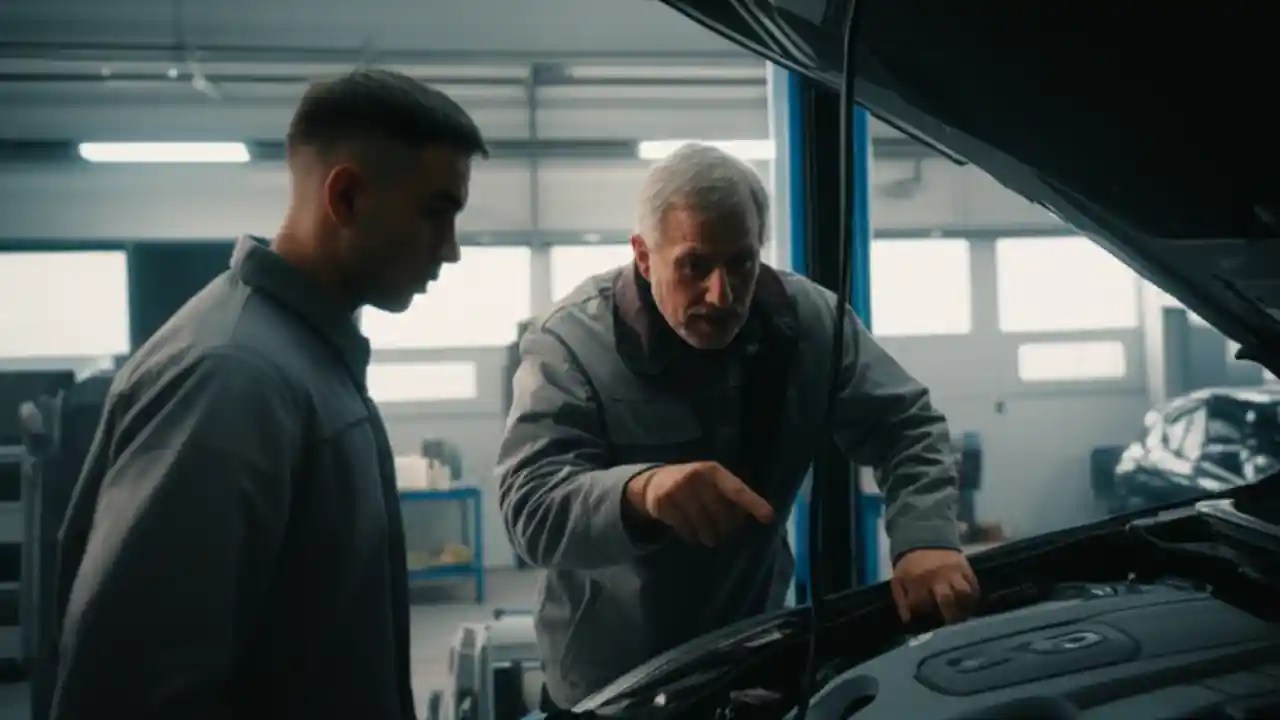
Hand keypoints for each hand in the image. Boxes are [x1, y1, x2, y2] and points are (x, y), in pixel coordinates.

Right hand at [625, 461, 774, 546]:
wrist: (654, 481)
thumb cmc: (694, 485)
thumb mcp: (712, 483)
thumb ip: (732, 496)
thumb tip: (756, 516)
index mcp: (714, 471)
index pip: (737, 489)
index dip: (753, 502)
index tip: (768, 516)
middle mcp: (696, 476)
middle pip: (719, 512)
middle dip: (725, 527)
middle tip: (725, 534)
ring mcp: (677, 489)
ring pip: (701, 523)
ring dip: (708, 535)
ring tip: (710, 538)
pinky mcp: (663, 503)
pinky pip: (684, 528)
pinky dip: (691, 536)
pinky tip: (693, 535)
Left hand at [890, 548, 979, 624]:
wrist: (924, 539)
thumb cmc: (911, 565)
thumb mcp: (899, 580)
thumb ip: (901, 601)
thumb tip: (908, 620)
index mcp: (917, 579)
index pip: (922, 603)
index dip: (924, 615)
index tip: (927, 621)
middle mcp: (936, 576)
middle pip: (946, 599)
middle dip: (950, 616)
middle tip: (951, 626)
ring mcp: (952, 571)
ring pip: (963, 591)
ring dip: (964, 606)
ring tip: (963, 615)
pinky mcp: (965, 567)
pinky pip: (973, 584)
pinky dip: (973, 596)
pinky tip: (969, 604)